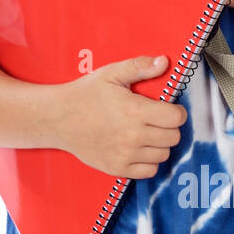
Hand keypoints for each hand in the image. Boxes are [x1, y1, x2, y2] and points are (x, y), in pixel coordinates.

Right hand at [54, 55, 186, 179]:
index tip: (167, 108)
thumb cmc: (85, 94)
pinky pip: (149, 171)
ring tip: (145, 133)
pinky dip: (148, 161)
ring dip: (160, 144)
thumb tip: (164, 62)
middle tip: (155, 120)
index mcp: (135, 111)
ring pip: (164, 154)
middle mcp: (133, 136)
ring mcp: (125, 155)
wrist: (57, 118)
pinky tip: (138, 148)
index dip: (176, 111)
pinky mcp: (117, 168)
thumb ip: (139, 67)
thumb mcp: (111, 74)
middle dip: (169, 127)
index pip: (177, 118)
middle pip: (173, 137)